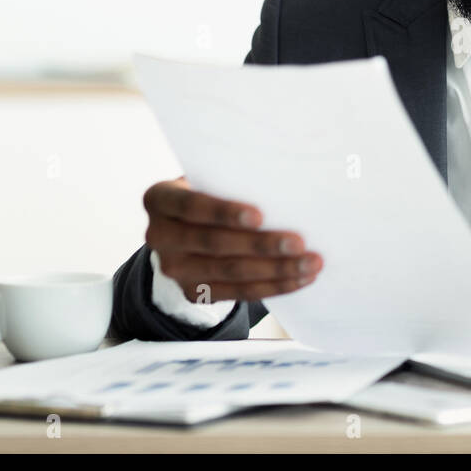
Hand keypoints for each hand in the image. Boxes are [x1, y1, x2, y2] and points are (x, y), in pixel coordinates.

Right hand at [142, 177, 321, 303]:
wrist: (186, 226)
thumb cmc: (210, 191)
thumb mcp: (209, 178)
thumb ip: (232, 181)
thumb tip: (286, 187)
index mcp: (160, 199)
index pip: (191, 206)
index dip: (224, 212)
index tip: (260, 216)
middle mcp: (159, 236)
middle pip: (215, 243)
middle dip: (262, 245)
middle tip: (299, 243)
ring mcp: (174, 268)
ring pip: (231, 272)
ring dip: (276, 270)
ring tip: (310, 263)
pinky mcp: (193, 292)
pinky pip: (239, 292)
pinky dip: (273, 286)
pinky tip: (299, 279)